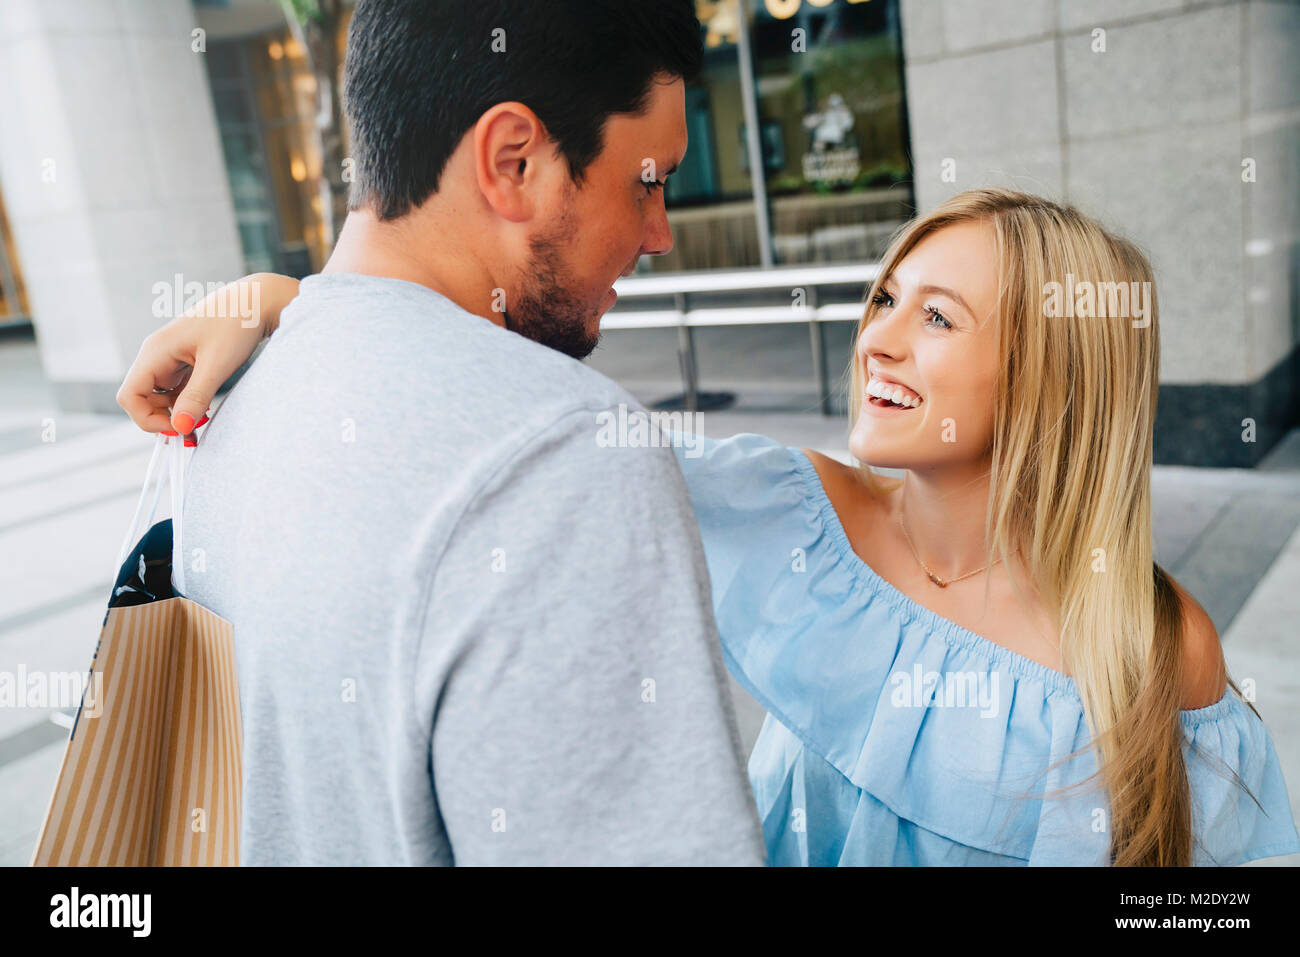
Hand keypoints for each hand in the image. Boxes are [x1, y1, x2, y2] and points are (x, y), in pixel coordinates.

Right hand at [116, 273, 300, 434]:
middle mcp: (156, 355)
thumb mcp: (216, 364)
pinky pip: (175, 389)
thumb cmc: (237, 324)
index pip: (129, 396)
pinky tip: (205, 407)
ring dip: (176, 412)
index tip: (179, 427)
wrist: (257, 301)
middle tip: (194, 428)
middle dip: (163, 418)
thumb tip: (179, 427)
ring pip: (159, 396)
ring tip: (203, 419)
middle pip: (141, 399)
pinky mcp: (185, 361)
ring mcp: (170, 358)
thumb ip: (196, 397)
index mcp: (155, 352)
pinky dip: (186, 403)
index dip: (147, 419)